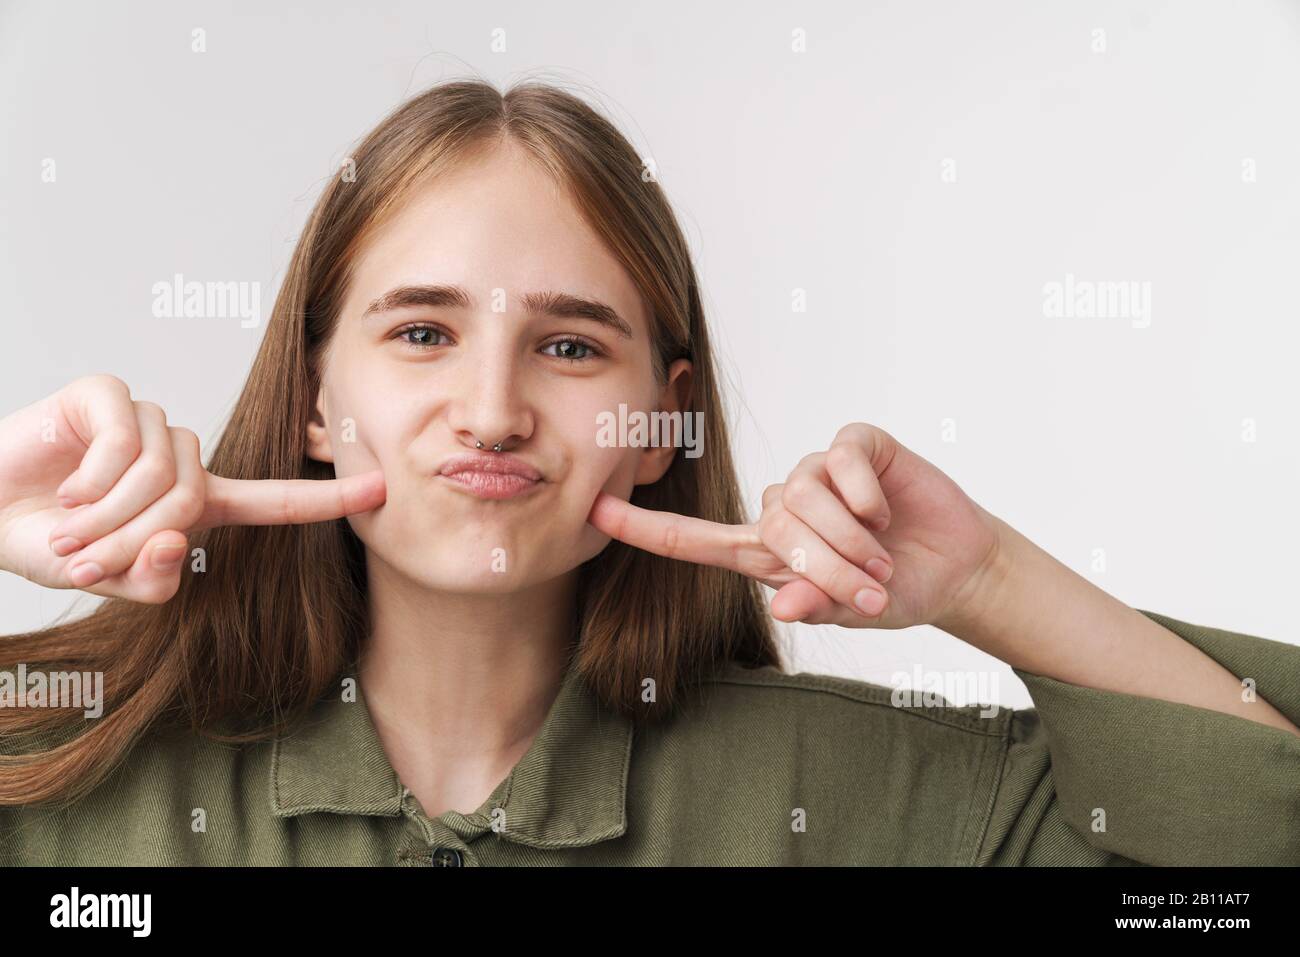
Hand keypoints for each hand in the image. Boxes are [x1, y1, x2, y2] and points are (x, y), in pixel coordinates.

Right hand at [0, 374, 385, 603]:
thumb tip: (180, 541)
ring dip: (109, 516)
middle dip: (137, 539)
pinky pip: (127, 440)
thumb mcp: (101, 577)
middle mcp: (179, 456)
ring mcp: (146, 420)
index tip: (380, 488)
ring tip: (67, 529)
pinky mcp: (109, 394)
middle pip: (198, 497)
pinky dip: (92, 481)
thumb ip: (146, 579)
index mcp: (194, 502)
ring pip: (165, 472)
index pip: (271, 500)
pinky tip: (60, 491)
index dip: (324, 498)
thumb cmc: (42, 540)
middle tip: (85, 559)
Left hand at [586, 422, 1004, 629]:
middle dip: (826, 563)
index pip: (696, 540)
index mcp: (768, 552)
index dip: (647, 529)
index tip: (597, 512)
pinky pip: (840, 457)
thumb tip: (781, 605)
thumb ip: (818, 605)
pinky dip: (863, 491)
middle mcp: (785, 506)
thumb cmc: (895, 590)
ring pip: (804, 491)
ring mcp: (819, 472)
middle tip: (873, 587)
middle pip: (772, 523)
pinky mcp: (856, 446)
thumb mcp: (856, 611)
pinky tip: (885, 507)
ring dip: (850, 536)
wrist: (956, 566)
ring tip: (884, 556)